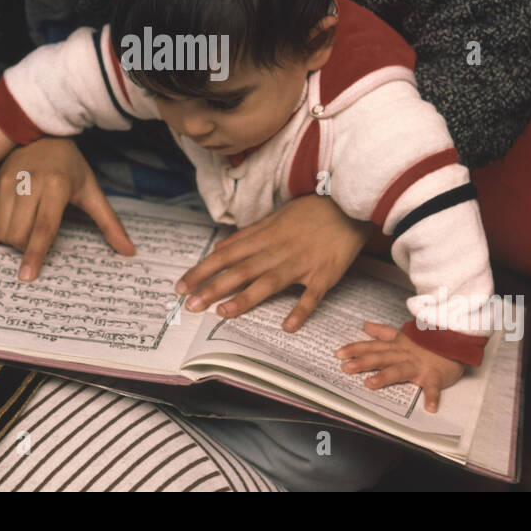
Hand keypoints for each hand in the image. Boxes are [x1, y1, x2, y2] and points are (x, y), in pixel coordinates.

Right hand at [0, 137, 134, 279]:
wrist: (44, 134)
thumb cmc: (71, 167)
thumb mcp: (92, 191)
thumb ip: (109, 224)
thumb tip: (129, 251)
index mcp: (56, 186)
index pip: (43, 228)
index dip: (35, 254)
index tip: (28, 276)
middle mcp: (29, 183)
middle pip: (18, 234)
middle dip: (25, 248)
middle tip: (37, 240)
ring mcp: (9, 181)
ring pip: (1, 229)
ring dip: (13, 239)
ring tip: (27, 227)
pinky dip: (3, 225)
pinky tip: (16, 214)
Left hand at [173, 194, 376, 331]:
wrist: (349, 203)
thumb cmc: (310, 211)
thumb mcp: (275, 217)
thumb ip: (247, 235)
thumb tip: (220, 248)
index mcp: (264, 237)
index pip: (225, 255)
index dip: (202, 271)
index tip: (181, 286)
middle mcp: (278, 250)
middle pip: (240, 270)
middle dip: (213, 288)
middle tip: (190, 306)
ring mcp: (301, 263)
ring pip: (269, 282)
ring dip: (245, 298)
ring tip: (222, 312)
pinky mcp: (324, 274)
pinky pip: (311, 295)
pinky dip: (300, 310)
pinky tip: (287, 326)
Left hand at [335, 321, 465, 412]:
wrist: (454, 341)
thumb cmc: (426, 342)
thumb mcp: (403, 334)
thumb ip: (383, 332)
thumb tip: (364, 326)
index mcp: (396, 347)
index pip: (372, 347)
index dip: (355, 349)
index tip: (338, 354)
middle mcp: (404, 355)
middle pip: (380, 358)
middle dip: (362, 362)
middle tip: (346, 368)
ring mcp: (418, 365)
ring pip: (399, 371)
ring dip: (385, 377)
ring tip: (370, 384)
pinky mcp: (434, 376)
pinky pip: (433, 387)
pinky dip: (432, 397)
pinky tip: (429, 408)